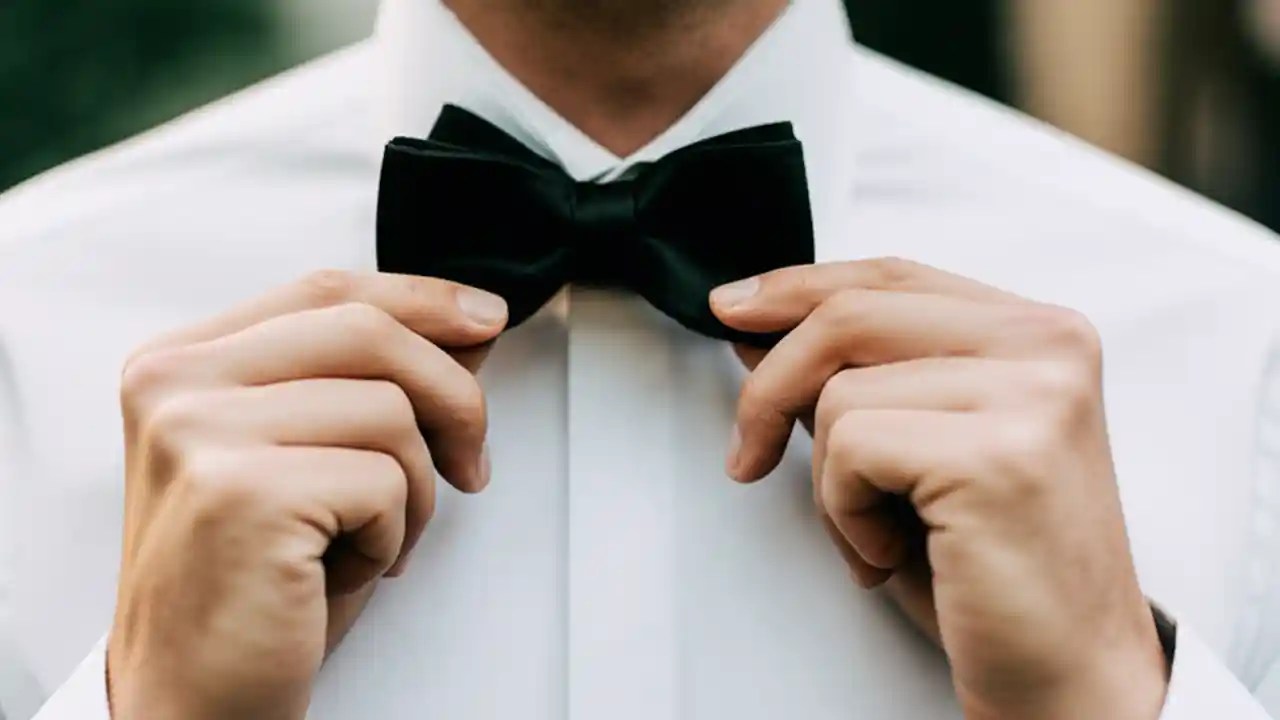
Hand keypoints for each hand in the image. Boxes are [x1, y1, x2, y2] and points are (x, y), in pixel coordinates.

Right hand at [107, 270, 507, 719]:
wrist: (195, 698)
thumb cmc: (257, 585)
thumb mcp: (313, 459)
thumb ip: (371, 382)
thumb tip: (469, 327)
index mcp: (182, 364)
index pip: (325, 291)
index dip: (421, 299)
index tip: (485, 319)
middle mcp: (176, 384)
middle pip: (368, 332)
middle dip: (453, 397)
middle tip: (471, 463)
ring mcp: (200, 433)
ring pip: (390, 410)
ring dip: (416, 490)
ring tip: (373, 539)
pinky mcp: (242, 492)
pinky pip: (385, 480)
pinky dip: (393, 535)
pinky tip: (346, 569)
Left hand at [711, 259, 1169, 719]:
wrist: (1066, 673)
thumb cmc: (992, 570)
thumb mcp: (915, 452)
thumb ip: (855, 379)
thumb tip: (760, 333)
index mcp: (1036, 332)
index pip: (891, 275)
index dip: (799, 287)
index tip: (733, 308)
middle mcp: (1046, 345)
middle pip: (850, 314)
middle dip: (772, 388)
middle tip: (749, 454)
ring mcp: (1031, 393)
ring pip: (839, 391)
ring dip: (827, 483)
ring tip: (877, 533)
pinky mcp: (998, 453)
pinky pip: (850, 448)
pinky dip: (843, 512)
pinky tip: (890, 551)